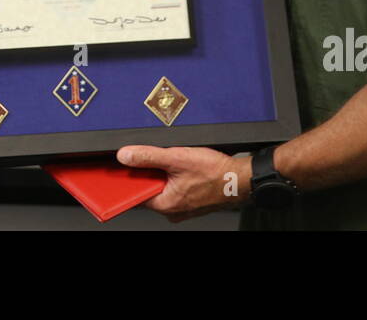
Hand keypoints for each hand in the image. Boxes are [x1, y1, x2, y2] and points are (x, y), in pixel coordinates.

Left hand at [117, 145, 250, 221]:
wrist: (240, 179)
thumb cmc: (215, 173)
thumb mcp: (176, 158)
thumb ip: (148, 156)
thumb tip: (126, 155)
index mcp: (165, 204)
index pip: (135, 194)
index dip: (130, 178)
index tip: (126, 167)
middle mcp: (172, 210)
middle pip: (149, 189)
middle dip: (149, 173)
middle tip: (160, 159)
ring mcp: (182, 207)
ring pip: (162, 188)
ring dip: (163, 174)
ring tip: (175, 162)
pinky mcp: (190, 201)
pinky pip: (174, 189)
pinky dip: (174, 178)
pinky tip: (183, 168)